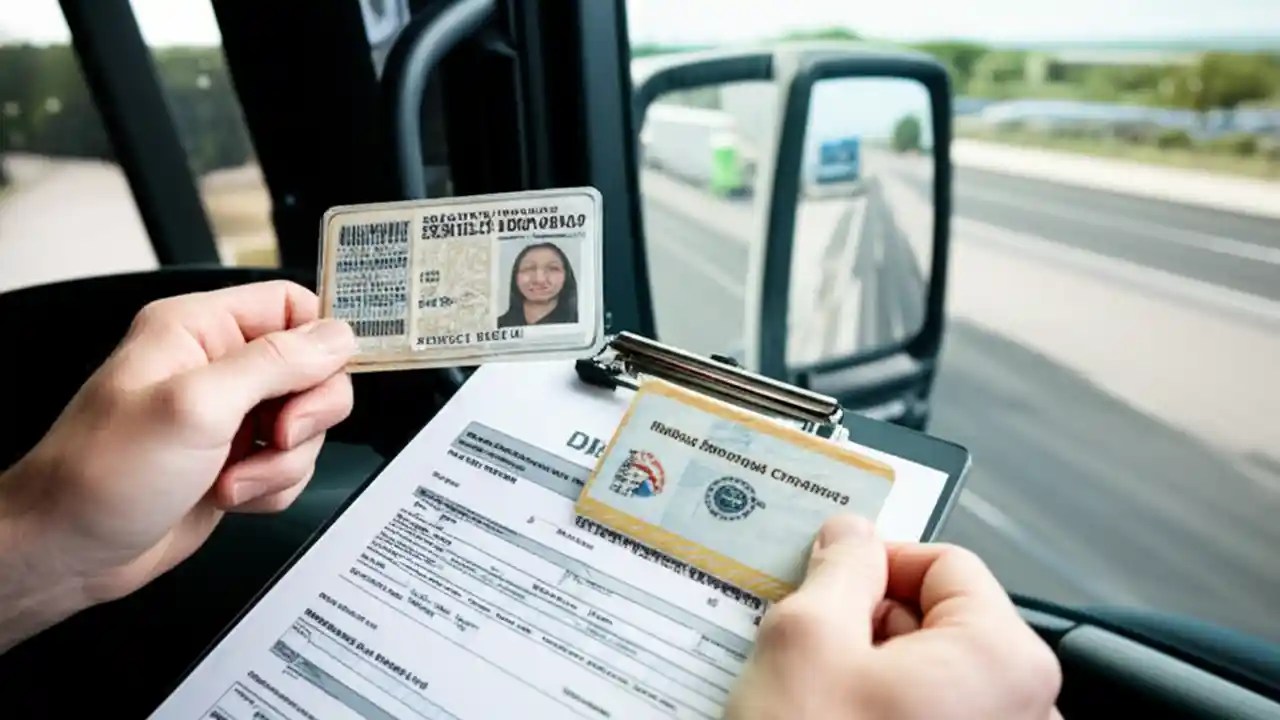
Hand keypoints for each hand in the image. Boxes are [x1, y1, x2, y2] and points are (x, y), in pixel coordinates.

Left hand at [0, 281, 355, 649]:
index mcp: (199, 328)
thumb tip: (337, 337)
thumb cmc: (100, 476)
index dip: (321, 341)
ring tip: (232, 479)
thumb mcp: (196, 406)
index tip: (323, 381)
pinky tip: (229, 495)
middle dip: (306, 415)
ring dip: (283, 462)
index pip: (293, 306)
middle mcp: (218, 366)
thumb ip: (274, 364)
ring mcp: (228, 416)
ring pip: (307, 425)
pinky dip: (272, 487)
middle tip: (276, 437)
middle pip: (313, 370)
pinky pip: (290, 465)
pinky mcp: (235, 460)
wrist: (68, 552)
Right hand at [725, 516, 1061, 719]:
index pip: (946, 563)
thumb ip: (836, 569)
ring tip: (812, 707)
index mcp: (1004, 661)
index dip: (877, 561)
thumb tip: (851, 536)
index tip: (828, 579)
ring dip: (869, 680)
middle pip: (942, 627)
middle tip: (807, 652)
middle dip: (869, 628)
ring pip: (930, 685)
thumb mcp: (804, 642)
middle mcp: (1028, 715)